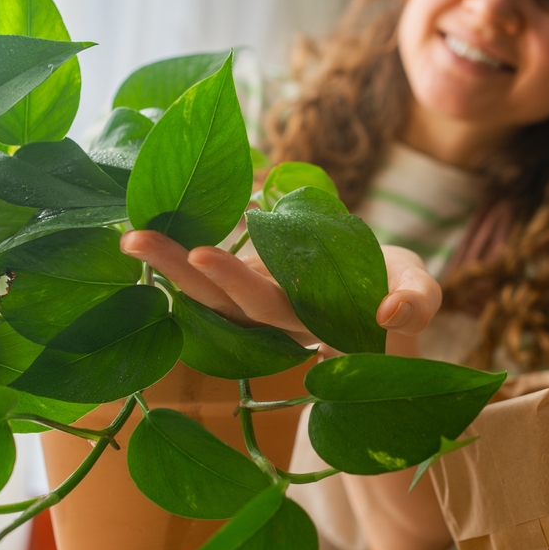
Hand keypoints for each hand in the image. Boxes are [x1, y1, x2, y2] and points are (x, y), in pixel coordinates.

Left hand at [119, 231, 440, 342]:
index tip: (203, 252)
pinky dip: (176, 256)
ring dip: (166, 265)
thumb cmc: (399, 292)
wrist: (382, 296)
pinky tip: (146, 230)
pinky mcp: (247, 280)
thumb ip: (416, 302)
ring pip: (205, 291)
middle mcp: (271, 317)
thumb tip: (391, 313)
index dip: (234, 281)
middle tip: (136, 239)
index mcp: (309, 319)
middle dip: (179, 270)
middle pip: (218, 300)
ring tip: (129, 237)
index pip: (264, 306)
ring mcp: (255, 300)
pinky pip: (206, 273)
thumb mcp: (419, 292)